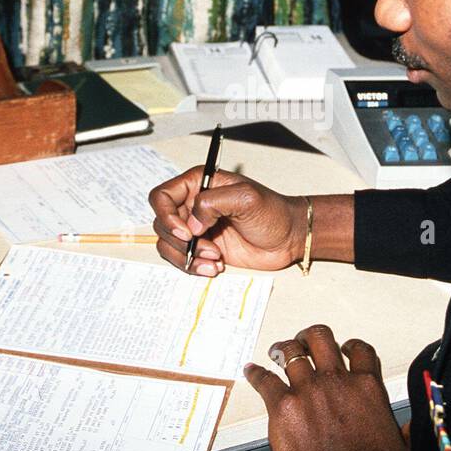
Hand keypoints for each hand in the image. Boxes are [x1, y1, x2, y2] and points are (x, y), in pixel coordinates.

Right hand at [149, 167, 306, 275]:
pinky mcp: (203, 248)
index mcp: (198, 184)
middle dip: (181, 241)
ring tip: (215, 259)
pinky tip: (215, 266)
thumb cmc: (273, 212)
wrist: (288, 238)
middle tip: (209, 248)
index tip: (186, 232)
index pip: (162, 196)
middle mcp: (192, 205)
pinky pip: (182, 260)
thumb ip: (213, 203)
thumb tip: (192, 223)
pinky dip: (194, 266)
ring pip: (168, 245)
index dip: (166, 216)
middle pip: (162, 223)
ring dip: (187, 257)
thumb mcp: (245, 198)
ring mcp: (197, 228)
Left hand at [245, 324, 408, 450]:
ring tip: (278, 351)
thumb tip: (408, 426)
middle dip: (310, 337)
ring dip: (283, 349)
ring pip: (291, 352)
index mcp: (367, 388)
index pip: (360, 350)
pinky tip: (252, 371)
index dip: (351, 346)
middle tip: (304, 343)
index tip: (345, 349)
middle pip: (321, 339)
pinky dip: (256, 374)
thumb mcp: (402, 447)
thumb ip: (402, 428)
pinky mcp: (283, 407)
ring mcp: (308, 391)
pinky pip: (264, 380)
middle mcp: (337, 381)